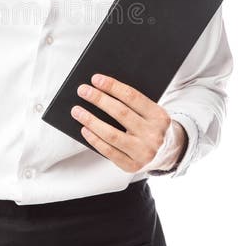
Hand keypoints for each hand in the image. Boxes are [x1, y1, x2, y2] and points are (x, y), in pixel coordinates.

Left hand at [70, 73, 184, 172]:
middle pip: (121, 113)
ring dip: (91, 121)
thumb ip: (133, 103)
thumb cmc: (151, 127)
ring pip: (112, 134)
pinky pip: (108, 151)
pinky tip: (85, 129)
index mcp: (159, 117)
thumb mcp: (151, 113)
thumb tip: (101, 90)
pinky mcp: (132, 166)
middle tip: (83, 91)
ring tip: (77, 111)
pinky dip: (94, 139)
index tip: (96, 79)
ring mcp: (143, 153)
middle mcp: (154, 135)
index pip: (132, 97)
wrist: (167, 154)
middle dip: (99, 100)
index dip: (112, 86)